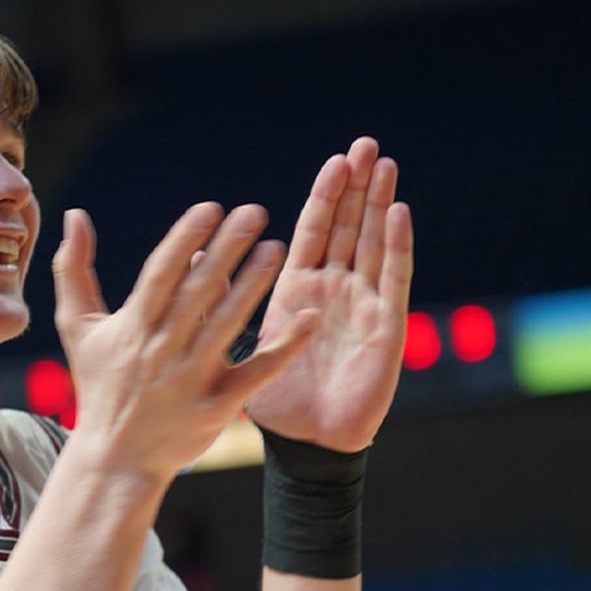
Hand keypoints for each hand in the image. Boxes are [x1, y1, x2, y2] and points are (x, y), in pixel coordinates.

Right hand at [53, 202, 316, 481]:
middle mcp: (163, 348)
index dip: (185, 238)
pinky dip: (284, 347)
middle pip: (198, 291)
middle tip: (255, 212)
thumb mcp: (77, 328)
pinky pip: (257, 371)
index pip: (162, 273)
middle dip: (227, 249)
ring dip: (253, 285)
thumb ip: (73, 269)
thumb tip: (74, 214)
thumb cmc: (101, 386)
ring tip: (277, 249)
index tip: (210, 209)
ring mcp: (191, 378)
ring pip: (227, 324)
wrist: (116, 459)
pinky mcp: (218, 405)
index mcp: (133, 326)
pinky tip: (308, 318)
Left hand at [245, 138, 413, 452]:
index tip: (336, 159)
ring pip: (374, 244)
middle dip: (359, 187)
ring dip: (380, 205)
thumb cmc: (276, 401)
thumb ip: (225, 300)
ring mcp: (363, 306)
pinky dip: (396, 246)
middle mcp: (336, 292)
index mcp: (301, 291)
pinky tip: (398, 213)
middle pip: (351, 228)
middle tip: (366, 145)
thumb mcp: (246, 343)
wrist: (306, 445)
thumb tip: (193, 258)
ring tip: (386, 165)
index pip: (318, 231)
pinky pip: (392, 280)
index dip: (328, 196)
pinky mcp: (385, 328)